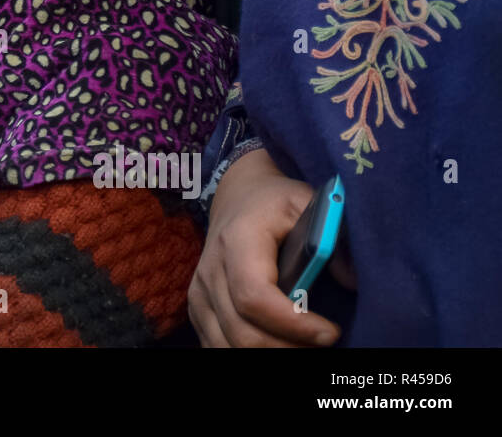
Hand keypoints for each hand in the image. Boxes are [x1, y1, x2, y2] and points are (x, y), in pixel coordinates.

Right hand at [187, 148, 342, 346]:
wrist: (236, 196)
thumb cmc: (276, 202)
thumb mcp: (308, 203)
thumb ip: (334, 236)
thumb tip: (352, 281)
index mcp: (238, 240)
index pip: (254, 296)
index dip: (293, 324)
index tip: (331, 332)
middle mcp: (211, 269)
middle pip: (242, 332)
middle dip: (287, 348)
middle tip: (322, 345)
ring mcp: (200, 290)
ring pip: (227, 345)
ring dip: (270, 354)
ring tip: (302, 346)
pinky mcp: (198, 306)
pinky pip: (216, 345)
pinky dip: (247, 352)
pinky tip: (277, 345)